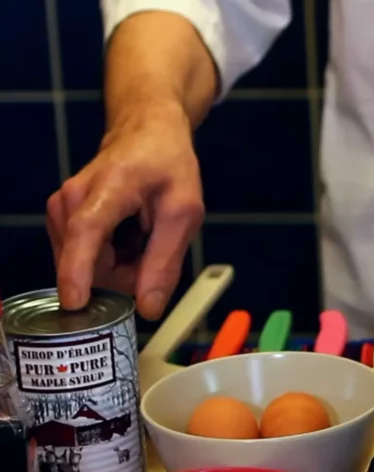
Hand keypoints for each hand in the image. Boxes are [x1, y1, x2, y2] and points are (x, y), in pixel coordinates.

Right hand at [46, 101, 202, 319]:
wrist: (146, 133)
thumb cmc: (167, 166)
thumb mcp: (183, 212)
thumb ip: (164, 262)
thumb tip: (148, 308)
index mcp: (108, 189)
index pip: (85, 233)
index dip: (78, 271)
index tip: (75, 302)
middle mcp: (72, 199)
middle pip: (91, 263)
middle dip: (127, 273)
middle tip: (155, 244)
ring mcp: (63, 209)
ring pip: (89, 266)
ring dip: (121, 265)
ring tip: (142, 234)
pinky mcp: (63, 220)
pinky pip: (87, 258)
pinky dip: (112, 257)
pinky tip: (128, 235)